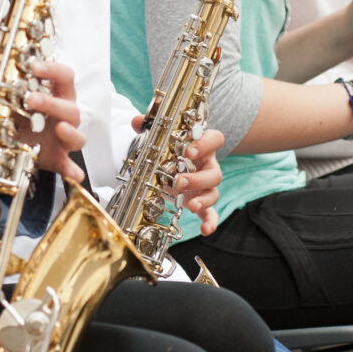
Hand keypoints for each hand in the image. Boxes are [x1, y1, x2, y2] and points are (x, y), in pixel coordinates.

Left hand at [20, 60, 87, 182]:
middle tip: (29, 98)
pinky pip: (70, 166)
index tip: (34, 65)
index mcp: (57, 93)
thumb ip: (0, 69)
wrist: (21, 139)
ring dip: (70, 131)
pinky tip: (74, 175)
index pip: (64, 76)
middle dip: (51, 101)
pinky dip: (73, 170)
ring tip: (58, 129)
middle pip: (70, 106)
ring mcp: (64, 138)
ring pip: (78, 134)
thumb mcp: (11, 92)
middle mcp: (65, 114)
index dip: (53, 70)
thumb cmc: (24, 112)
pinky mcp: (59, 158)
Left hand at [126, 116, 224, 233]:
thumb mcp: (159, 135)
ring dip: (203, 199)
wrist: (176, 159)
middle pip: (215, 172)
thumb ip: (149, 126)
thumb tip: (137, 120)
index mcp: (201, 145)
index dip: (205, 144)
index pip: (214, 139)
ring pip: (214, 191)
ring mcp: (206, 184)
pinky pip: (212, 212)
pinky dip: (210, 222)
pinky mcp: (202, 199)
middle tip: (179, 181)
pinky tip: (205, 231)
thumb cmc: (172, 147)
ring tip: (189, 205)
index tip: (189, 150)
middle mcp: (207, 165)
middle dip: (198, 178)